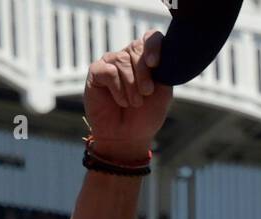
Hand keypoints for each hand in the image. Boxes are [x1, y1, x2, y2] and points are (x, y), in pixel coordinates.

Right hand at [84, 30, 172, 159]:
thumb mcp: (162, 94)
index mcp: (145, 59)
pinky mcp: (96, 73)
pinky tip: (120, 101)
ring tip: (133, 103)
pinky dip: (118, 89)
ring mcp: (110, 63)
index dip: (153, 46)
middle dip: (144, 73)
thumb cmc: (145, 117)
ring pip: (122, 60)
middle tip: (146, 93)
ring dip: (131, 86)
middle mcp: (127, 57)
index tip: (155, 65)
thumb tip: (161, 53)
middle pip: (136, 48)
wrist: (128, 139)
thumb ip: (164, 71)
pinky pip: (108, 71)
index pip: (150, 38)